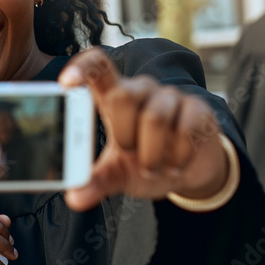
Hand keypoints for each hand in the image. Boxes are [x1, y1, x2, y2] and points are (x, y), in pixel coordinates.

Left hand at [58, 47, 228, 211]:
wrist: (190, 171)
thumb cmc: (147, 162)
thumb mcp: (118, 173)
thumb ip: (96, 181)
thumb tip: (75, 197)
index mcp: (114, 97)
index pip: (97, 67)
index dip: (82, 68)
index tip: (66, 84)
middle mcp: (141, 90)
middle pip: (122, 95)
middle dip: (125, 135)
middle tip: (131, 154)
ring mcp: (171, 97)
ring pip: (155, 118)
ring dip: (152, 154)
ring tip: (154, 168)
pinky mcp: (198, 108)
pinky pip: (186, 129)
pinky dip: (178, 157)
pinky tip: (176, 165)